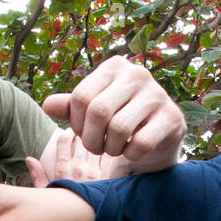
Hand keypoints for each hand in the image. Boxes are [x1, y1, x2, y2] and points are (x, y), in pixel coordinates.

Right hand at [26, 130, 129, 187]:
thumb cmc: (63, 217)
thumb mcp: (46, 197)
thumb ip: (38, 176)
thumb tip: (29, 158)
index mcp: (63, 172)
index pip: (63, 143)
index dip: (66, 136)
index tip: (69, 132)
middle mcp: (80, 171)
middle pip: (83, 142)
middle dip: (85, 133)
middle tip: (87, 128)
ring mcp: (98, 175)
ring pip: (99, 147)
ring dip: (100, 140)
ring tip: (100, 136)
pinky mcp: (112, 180)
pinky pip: (114, 159)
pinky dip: (114, 152)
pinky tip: (114, 148)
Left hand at [42, 56, 185, 170]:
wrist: (157, 138)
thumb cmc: (117, 120)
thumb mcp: (90, 112)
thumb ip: (69, 107)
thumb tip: (48, 106)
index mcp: (114, 66)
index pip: (81, 96)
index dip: (76, 123)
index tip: (83, 134)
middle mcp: (137, 74)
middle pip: (98, 111)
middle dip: (91, 139)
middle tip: (96, 148)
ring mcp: (158, 94)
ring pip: (119, 128)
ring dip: (111, 148)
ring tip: (113, 150)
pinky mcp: (172, 118)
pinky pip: (141, 143)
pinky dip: (130, 155)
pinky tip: (131, 152)